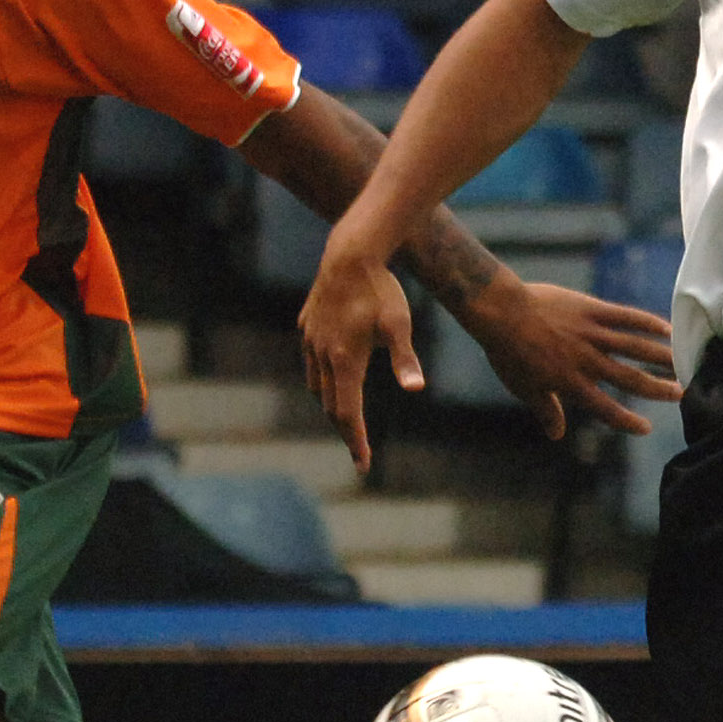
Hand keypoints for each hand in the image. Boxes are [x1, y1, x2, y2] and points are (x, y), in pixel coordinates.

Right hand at [298, 248, 423, 473]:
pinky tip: (334, 376)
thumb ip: (405, 359)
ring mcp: (311, 340)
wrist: (350, 255)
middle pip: (331, 406)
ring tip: (347, 417)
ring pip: (317, 385)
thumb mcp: (399, 326)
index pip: (348, 414)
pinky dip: (323, 379)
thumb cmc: (381, 291)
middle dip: (346, 430)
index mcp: (345, 361)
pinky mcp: (306, 326)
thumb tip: (416, 389)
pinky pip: (311, 362)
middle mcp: (322, 355)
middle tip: (359, 450)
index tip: (363, 465)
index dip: (356, 442)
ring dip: (332, 405)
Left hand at [456, 276, 678, 443]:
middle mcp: (587, 361)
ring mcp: (591, 334)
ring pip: (635, 347)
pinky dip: (647, 322)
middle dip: (658, 389)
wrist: (501, 311)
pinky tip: (667, 328)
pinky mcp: (591, 309)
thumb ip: (546, 410)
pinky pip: (625, 316)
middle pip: (631, 379)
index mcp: (571, 383)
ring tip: (683, 362)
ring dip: (661, 356)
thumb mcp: (524, 388)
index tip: (646, 428)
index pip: (606, 408)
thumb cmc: (508, 352)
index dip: (627, 421)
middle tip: (682, 394)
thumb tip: (557, 435)